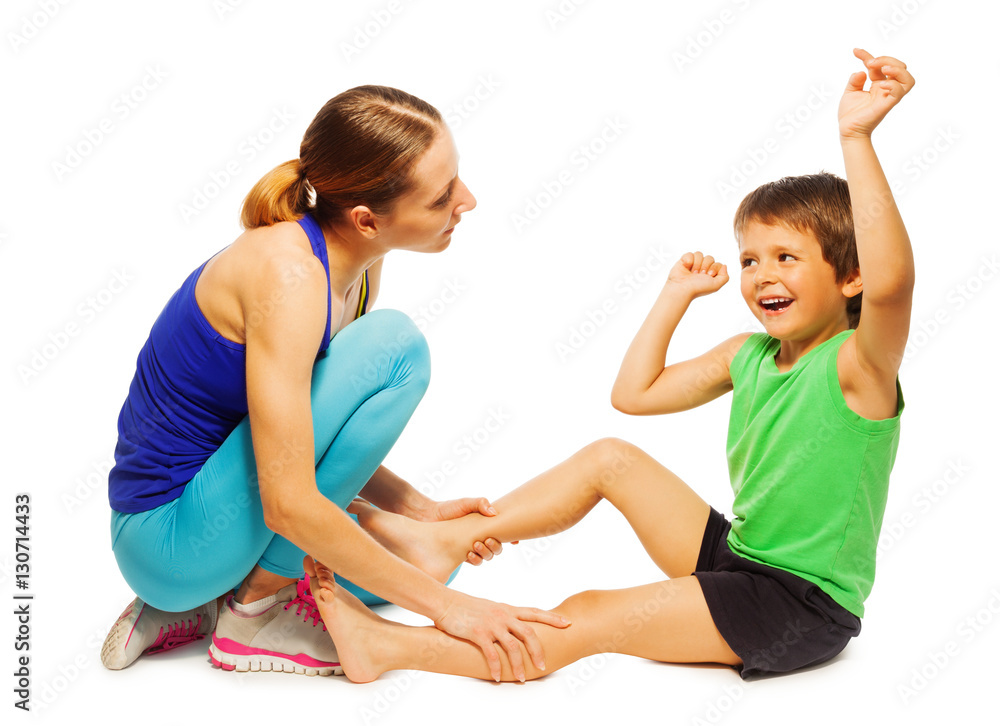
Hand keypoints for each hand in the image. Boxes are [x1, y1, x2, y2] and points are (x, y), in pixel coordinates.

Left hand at [411, 496, 512, 565]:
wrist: (427, 519)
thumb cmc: (447, 509)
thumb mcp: (465, 503)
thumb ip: (480, 503)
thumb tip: (494, 513)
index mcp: (485, 524)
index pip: (503, 532)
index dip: (512, 538)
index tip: (515, 541)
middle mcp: (480, 536)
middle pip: (497, 547)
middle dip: (496, 546)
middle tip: (487, 540)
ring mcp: (471, 547)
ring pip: (487, 556)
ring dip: (485, 553)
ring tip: (475, 545)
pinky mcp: (461, 555)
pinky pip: (474, 561)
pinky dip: (475, 560)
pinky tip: (468, 554)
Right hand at [434, 591, 570, 681]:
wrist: (445, 602)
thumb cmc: (466, 607)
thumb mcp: (490, 608)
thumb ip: (503, 616)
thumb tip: (513, 625)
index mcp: (507, 609)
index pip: (534, 612)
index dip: (552, 618)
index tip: (567, 623)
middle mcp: (503, 615)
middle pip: (529, 633)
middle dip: (538, 650)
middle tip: (543, 666)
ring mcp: (491, 624)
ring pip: (512, 646)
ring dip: (518, 665)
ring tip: (522, 678)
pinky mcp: (478, 634)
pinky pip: (491, 654)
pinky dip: (496, 667)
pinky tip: (498, 677)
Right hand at [665, 251, 727, 298]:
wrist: (682, 288)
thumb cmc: (698, 288)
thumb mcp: (716, 285)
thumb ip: (725, 277)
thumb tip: (724, 265)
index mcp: (710, 274)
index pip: (718, 263)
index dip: (714, 268)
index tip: (708, 275)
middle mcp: (702, 268)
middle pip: (710, 258)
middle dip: (705, 266)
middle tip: (699, 275)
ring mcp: (693, 264)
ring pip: (700, 254)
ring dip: (696, 264)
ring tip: (692, 273)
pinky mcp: (684, 261)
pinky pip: (690, 254)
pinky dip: (688, 261)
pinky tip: (686, 268)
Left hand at [839, 48, 914, 139]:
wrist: (848, 130)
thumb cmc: (850, 114)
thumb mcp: (850, 92)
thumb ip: (855, 80)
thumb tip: (861, 71)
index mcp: (877, 84)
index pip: (879, 65)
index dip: (868, 55)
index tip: (855, 51)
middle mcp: (886, 89)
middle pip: (899, 68)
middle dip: (887, 59)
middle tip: (870, 62)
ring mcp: (888, 96)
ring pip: (908, 79)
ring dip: (897, 69)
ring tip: (883, 69)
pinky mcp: (887, 105)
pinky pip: (899, 93)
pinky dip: (893, 85)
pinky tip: (880, 85)